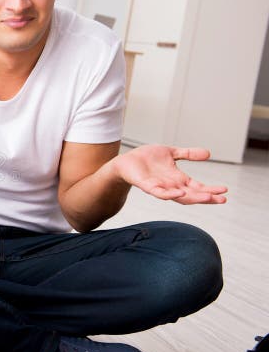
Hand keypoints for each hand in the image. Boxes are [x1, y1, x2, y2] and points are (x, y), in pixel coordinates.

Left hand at [111, 145, 226, 203]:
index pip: (197, 187)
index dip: (210, 189)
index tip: (225, 191)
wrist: (125, 162)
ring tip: (207, 197)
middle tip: (222, 199)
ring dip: (193, 197)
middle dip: (207, 197)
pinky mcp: (146, 185)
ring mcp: (159, 187)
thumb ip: (188, 154)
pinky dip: (168, 194)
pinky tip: (179, 193)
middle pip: (192, 194)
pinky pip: (158, 192)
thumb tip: (208, 153)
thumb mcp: (171, 153)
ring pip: (178, 196)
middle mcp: (171, 185)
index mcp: (177, 178)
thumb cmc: (146, 159)